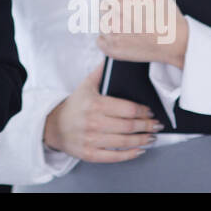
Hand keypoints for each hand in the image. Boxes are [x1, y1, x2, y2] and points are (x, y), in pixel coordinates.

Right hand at [43, 62, 160, 162]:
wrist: (53, 126)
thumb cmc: (74, 105)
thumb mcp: (85, 85)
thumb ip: (101, 72)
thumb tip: (113, 54)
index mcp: (94, 104)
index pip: (127, 109)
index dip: (143, 112)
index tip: (151, 112)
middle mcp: (93, 122)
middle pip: (129, 126)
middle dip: (147, 126)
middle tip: (157, 125)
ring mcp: (91, 139)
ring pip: (125, 142)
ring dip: (142, 140)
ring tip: (151, 136)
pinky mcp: (90, 154)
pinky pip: (115, 156)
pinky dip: (130, 154)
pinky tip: (140, 150)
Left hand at [96, 0, 188, 66]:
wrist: (178, 44)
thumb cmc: (168, 16)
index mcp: (120, 5)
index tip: (134, 1)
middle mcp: (113, 23)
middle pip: (103, 6)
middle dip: (116, 7)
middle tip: (136, 14)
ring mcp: (112, 39)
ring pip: (102, 21)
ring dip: (113, 21)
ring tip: (133, 24)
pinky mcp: (112, 52)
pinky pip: (101, 40)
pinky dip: (110, 38)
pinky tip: (126, 35)